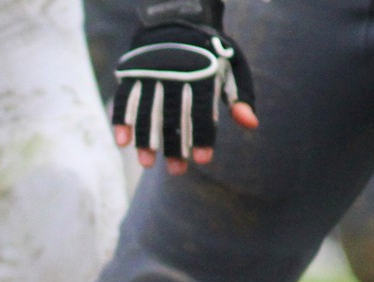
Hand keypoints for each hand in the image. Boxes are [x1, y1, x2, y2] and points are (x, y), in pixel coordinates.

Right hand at [110, 0, 256, 173]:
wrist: (178, 18)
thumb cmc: (209, 51)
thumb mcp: (233, 67)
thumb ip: (240, 96)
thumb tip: (251, 125)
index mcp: (204, 73)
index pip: (203, 111)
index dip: (204, 137)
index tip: (203, 161)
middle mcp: (177, 74)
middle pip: (173, 117)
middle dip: (174, 146)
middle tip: (176, 171)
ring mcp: (151, 73)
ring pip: (147, 112)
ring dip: (146, 140)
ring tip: (147, 163)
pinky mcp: (132, 73)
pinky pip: (125, 99)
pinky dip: (122, 121)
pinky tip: (123, 142)